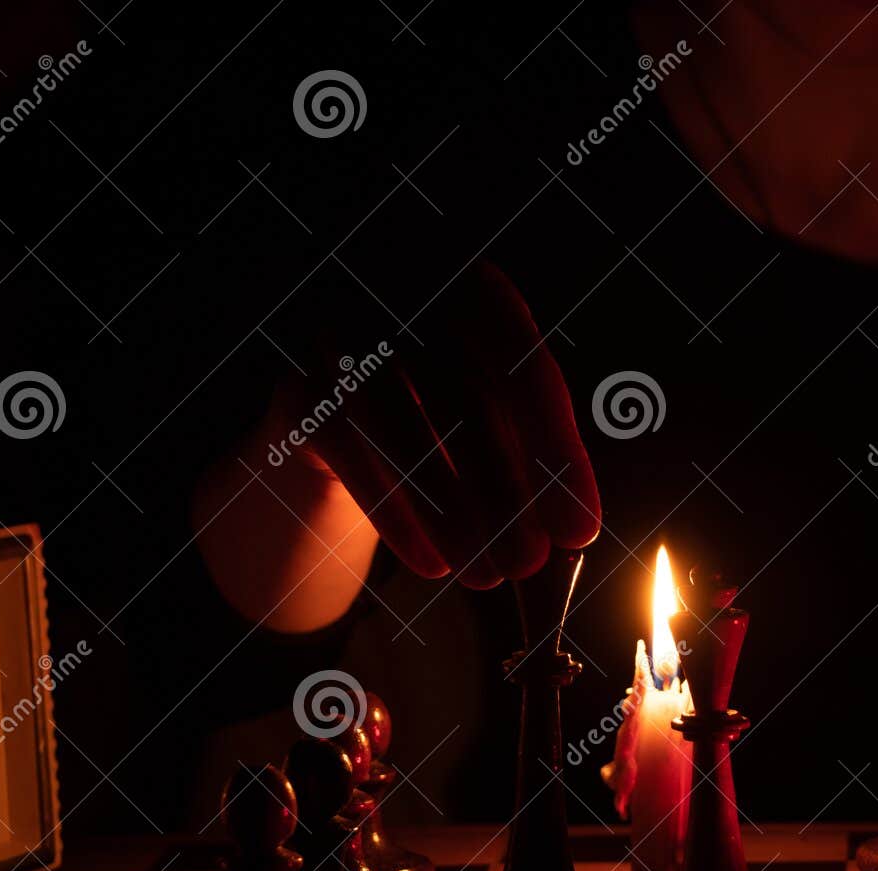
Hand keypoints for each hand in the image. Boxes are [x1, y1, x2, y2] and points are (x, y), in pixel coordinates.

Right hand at [272, 261, 599, 588]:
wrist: (330, 412)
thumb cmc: (434, 413)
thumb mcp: (488, 414)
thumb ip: (530, 452)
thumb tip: (574, 527)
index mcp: (470, 288)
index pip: (525, 370)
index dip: (555, 454)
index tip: (579, 528)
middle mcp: (404, 296)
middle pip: (464, 402)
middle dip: (504, 495)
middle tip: (529, 563)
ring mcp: (342, 335)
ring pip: (402, 428)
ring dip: (450, 513)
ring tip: (486, 575)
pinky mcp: (298, 387)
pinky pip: (351, 455)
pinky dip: (395, 517)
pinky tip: (432, 564)